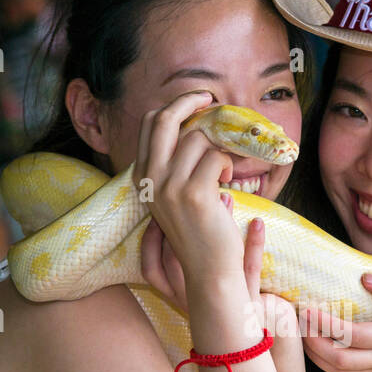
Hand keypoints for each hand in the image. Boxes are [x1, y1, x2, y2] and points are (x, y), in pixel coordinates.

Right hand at [132, 91, 242, 287]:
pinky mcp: (194, 194)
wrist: (209, 271)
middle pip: (164, 119)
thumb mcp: (177, 196)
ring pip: (198, 139)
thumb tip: (197, 124)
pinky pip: (216, 157)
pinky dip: (228, 165)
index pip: (150, 124)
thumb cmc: (200, 232)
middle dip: (190, 102)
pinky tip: (228, 183)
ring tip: (225, 171)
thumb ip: (177, 164)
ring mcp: (170, 187)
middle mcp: (151, 180)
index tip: (199, 103)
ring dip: (219, 148)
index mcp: (143, 178)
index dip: (176, 107)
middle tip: (212, 100)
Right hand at [143, 212, 305, 371]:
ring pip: (214, 262)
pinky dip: (255, 246)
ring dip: (220, 226)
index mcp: (177, 296)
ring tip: (227, 198)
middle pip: (179, 259)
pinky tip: (258, 223)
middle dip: (185, 221)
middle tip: (197, 193)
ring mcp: (221, 299)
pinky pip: (250, 272)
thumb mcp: (190, 291)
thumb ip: (182, 257)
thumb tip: (178, 219)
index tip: (161, 211)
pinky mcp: (248, 302)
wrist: (242, 350)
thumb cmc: (215, 312)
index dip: (152, 238)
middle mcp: (194, 298)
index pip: (152, 267)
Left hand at [299, 272, 371, 371]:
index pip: (351, 335)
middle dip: (311, 344)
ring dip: (317, 357)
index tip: (306, 307)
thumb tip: (365, 278)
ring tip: (304, 334)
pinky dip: (332, 364)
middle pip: (338, 361)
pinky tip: (324, 348)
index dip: (323, 324)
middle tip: (297, 321)